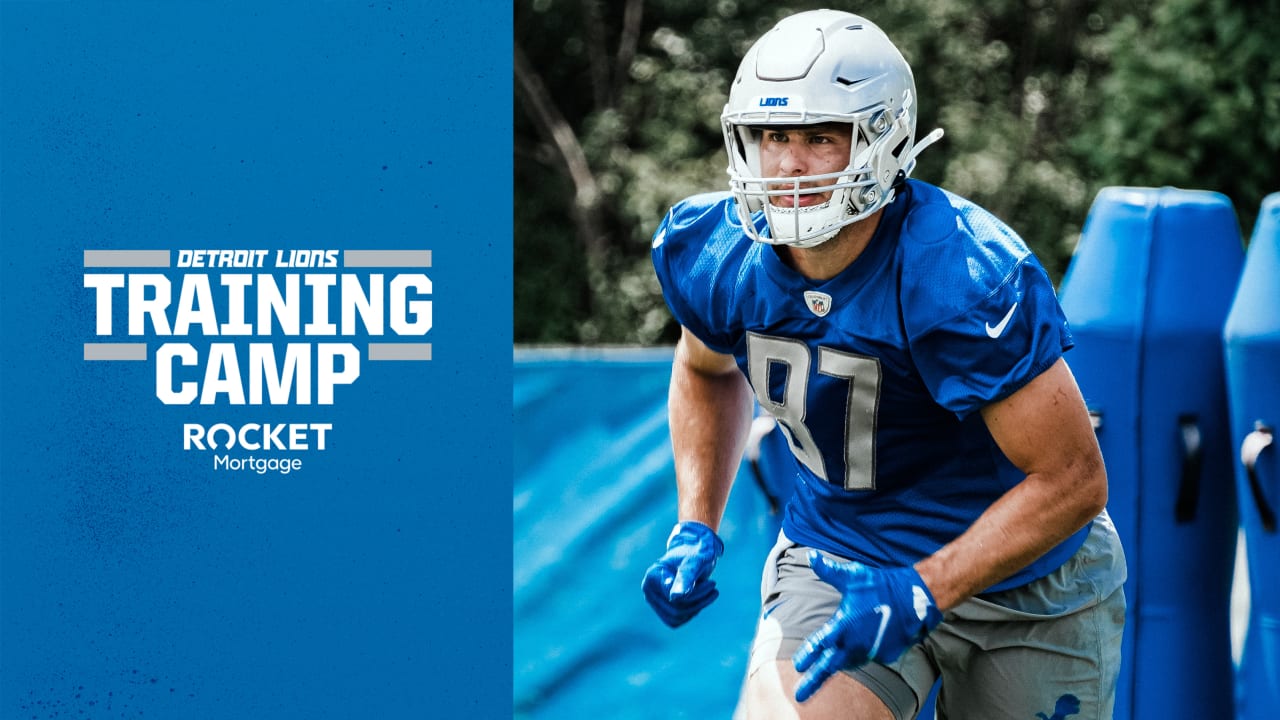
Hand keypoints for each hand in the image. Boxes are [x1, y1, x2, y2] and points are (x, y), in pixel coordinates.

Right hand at [641, 521, 723, 627]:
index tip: (713, 584)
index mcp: (653, 576)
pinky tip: (701, 599)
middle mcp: (649, 590)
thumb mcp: (694, 562)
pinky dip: (692, 612)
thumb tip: (675, 597)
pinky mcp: (662, 609)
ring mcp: (654, 601)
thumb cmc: (695, 553)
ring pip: (676, 617)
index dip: (695, 593)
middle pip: (675, 609)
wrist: (694, 553)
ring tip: (710, 591)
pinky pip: (677, 621)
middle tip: (714, 585)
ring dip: (697, 607)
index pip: (674, 597)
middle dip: (699, 600)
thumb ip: (685, 577)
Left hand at [792, 553, 941, 702]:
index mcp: (843, 626)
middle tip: (799, 696)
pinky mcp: (884, 655)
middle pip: (829, 667)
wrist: (914, 598)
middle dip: (813, 682)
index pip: (818, 645)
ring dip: (837, 665)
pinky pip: (867, 656)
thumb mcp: (852, 575)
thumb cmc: (880, 585)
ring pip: (849, 662)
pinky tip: (862, 643)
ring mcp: (870, 652)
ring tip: (822, 673)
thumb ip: (829, 570)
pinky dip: (861, 653)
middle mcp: (854, 643)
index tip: (796, 665)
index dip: (807, 656)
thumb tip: (811, 557)